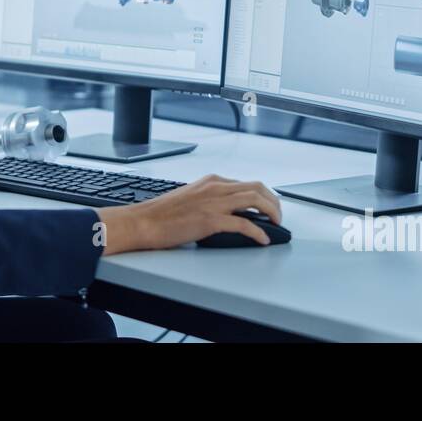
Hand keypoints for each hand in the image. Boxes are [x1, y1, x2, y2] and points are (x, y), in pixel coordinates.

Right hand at [95, 174, 281, 254]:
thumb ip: (210, 199)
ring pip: (255, 200)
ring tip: (276, 225)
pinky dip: (258, 232)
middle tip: (278, 217)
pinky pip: (244, 224)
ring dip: (271, 213)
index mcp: (211, 181)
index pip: (247, 183)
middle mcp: (215, 187)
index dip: (264, 195)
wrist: (143, 222)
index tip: (269, 206)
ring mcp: (214, 202)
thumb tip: (228, 210)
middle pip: (257, 187)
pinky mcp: (211, 220)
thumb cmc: (162, 214)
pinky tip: (262, 240)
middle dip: (274, 202)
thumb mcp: (191, 197)